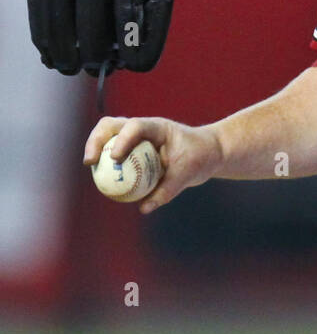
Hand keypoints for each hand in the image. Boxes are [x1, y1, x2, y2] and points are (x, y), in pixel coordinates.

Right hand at [84, 115, 223, 213]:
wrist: (208, 152)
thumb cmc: (201, 157)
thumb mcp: (188, 174)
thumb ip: (167, 190)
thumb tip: (144, 208)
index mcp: (158, 128)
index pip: (135, 126)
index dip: (122, 140)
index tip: (115, 158)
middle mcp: (143, 128)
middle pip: (112, 125)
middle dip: (96, 140)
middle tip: (90, 162)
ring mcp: (136, 137)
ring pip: (109, 136)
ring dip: (96, 148)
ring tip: (91, 168)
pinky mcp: (133, 149)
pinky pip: (115, 154)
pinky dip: (107, 164)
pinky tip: (102, 181)